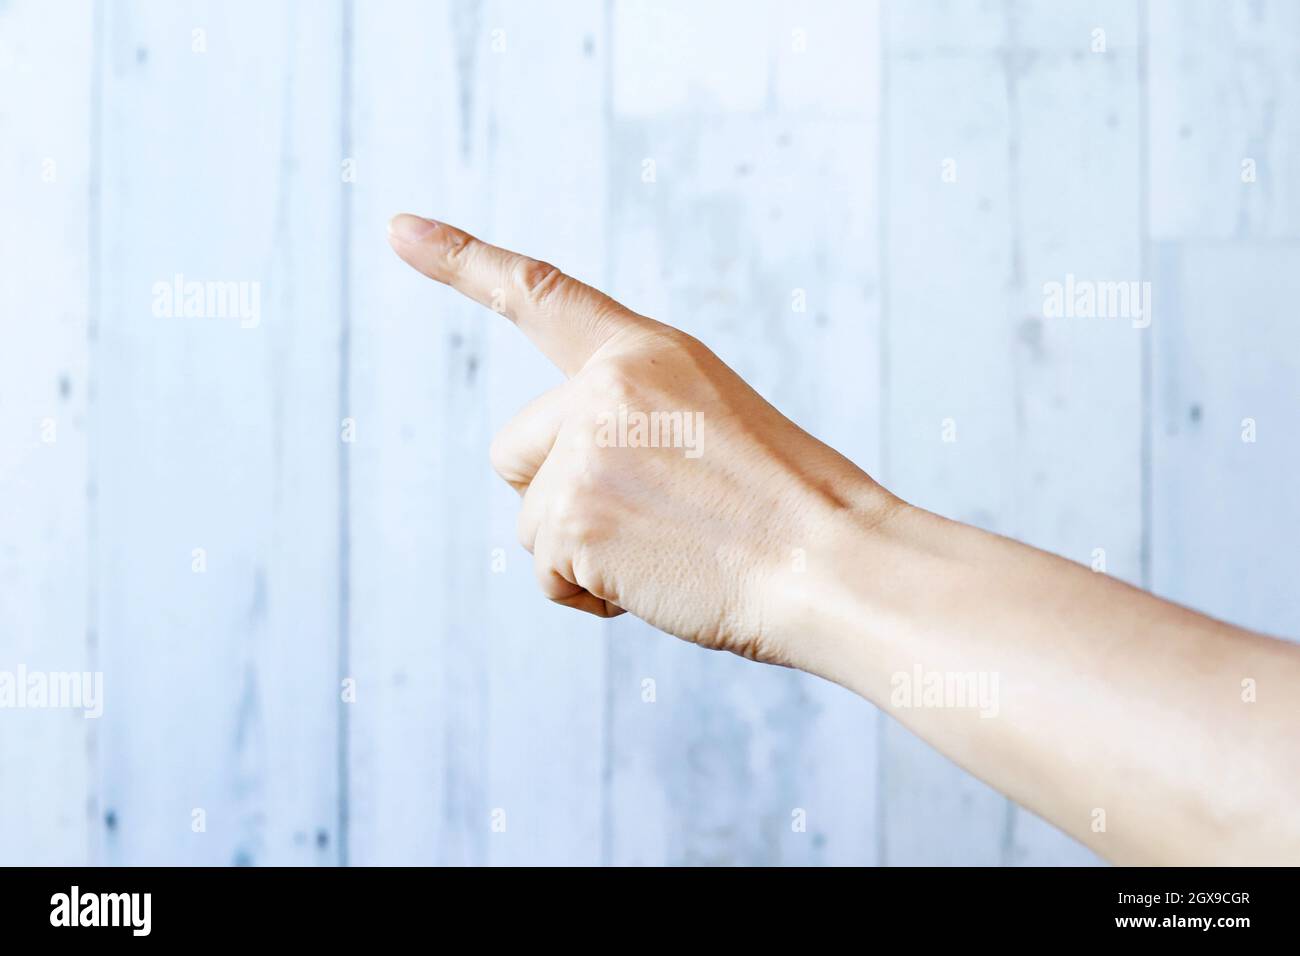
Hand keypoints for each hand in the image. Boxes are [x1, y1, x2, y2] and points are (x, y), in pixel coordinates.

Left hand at [387, 213, 892, 668]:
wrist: (833, 563)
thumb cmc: (790, 509)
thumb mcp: (712, 426)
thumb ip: (631, 425)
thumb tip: (559, 486)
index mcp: (648, 352)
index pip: (542, 295)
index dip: (462, 259)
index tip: (398, 228)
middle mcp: (604, 388)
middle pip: (516, 452)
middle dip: (557, 495)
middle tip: (650, 517)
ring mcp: (585, 449)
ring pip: (532, 521)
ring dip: (585, 550)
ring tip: (672, 550)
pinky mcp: (573, 516)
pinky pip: (548, 573)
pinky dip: (592, 592)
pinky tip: (660, 581)